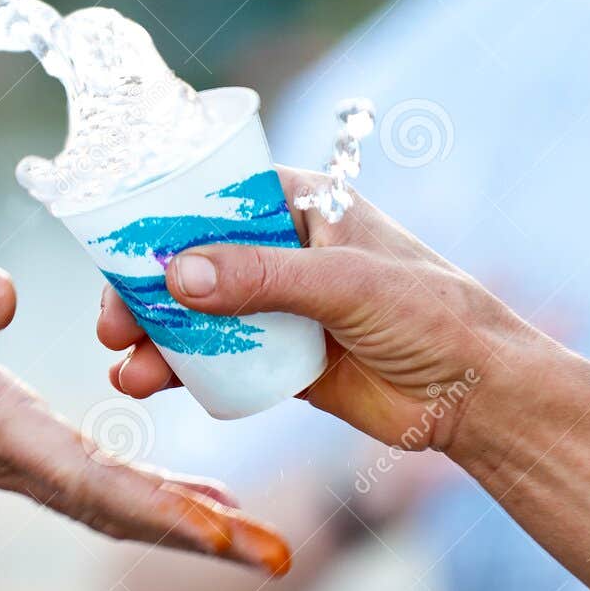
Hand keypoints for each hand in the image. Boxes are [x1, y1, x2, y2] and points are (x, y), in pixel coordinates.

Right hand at [0, 245, 289, 574]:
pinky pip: (89, 484)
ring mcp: (3, 457)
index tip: (227, 532)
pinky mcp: (3, 443)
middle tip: (275, 555)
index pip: (90, 480)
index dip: (161, 508)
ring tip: (252, 534)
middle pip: (117, 512)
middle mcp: (3, 456)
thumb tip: (3, 300)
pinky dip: (147, 499)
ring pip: (107, 505)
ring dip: (182, 523)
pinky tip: (188, 495)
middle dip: (198, 537)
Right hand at [97, 167, 554, 465]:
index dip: (163, 217)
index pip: (218, 195)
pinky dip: (182, 371)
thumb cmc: (431, 315)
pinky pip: (220, 360)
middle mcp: (286, 253)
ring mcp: (282, 309)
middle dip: (147, 288)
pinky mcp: (284, 361)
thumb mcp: (347, 286)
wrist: (477, 395)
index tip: (116, 247)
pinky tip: (150, 385)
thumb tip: (178, 275)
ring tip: (123, 364)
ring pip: (200, 314)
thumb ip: (264, 279)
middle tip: (112, 321)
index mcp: (305, 207)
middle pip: (195, 259)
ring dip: (157, 335)